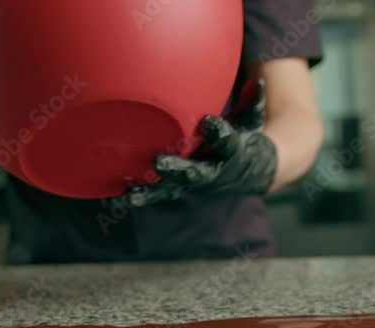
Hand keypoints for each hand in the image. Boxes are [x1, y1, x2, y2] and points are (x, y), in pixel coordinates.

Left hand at [123, 79, 277, 206]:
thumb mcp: (253, 118)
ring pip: (171, 189)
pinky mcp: (180, 188)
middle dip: (176, 168)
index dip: (218, 133)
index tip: (209, 121)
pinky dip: (138, 196)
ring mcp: (193, 183)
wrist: (250, 171)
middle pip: (194, 173)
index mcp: (231, 152)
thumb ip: (252, 100)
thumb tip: (258, 80)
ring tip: (130, 193)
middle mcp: (212, 171)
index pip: (227, 142)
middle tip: (158, 161)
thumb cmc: (246, 136)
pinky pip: (157, 194)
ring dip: (150, 191)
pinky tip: (116, 199)